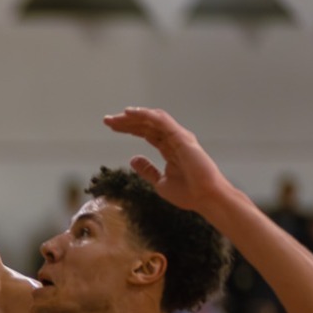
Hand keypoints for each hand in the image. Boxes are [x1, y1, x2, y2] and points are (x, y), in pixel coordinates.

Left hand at [101, 108, 235, 212]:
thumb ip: (148, 170)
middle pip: (147, 124)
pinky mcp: (181, 137)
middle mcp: (174, 139)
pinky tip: (130, 113)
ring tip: (115, 117)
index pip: (146, 133)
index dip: (129, 128)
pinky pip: (161, 121)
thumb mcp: (159, 182)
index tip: (111, 127)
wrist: (205, 198)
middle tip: (107, 120)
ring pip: (153, 119)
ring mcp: (179, 137)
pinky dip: (145, 115)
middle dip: (126, 121)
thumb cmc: (189, 193)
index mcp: (170, 148)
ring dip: (133, 117)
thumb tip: (133, 159)